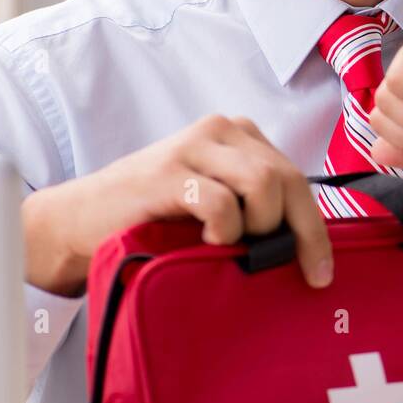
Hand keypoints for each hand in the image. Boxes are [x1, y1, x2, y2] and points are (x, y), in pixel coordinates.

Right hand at [22, 114, 332, 296]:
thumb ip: (253, 206)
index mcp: (239, 136)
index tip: (322, 269)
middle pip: (287, 178)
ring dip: (258, 226)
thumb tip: (304, 247)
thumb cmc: (151, 217)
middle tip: (298, 270)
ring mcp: (193, 147)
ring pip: (263, 184)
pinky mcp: (168, 172)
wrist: (79, 221)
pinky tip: (208, 241)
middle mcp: (221, 131)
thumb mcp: (213, 202)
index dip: (315, 225)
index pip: (296, 176)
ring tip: (232, 245)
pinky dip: (224, 229)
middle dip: (302, 231)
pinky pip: (220, 202)